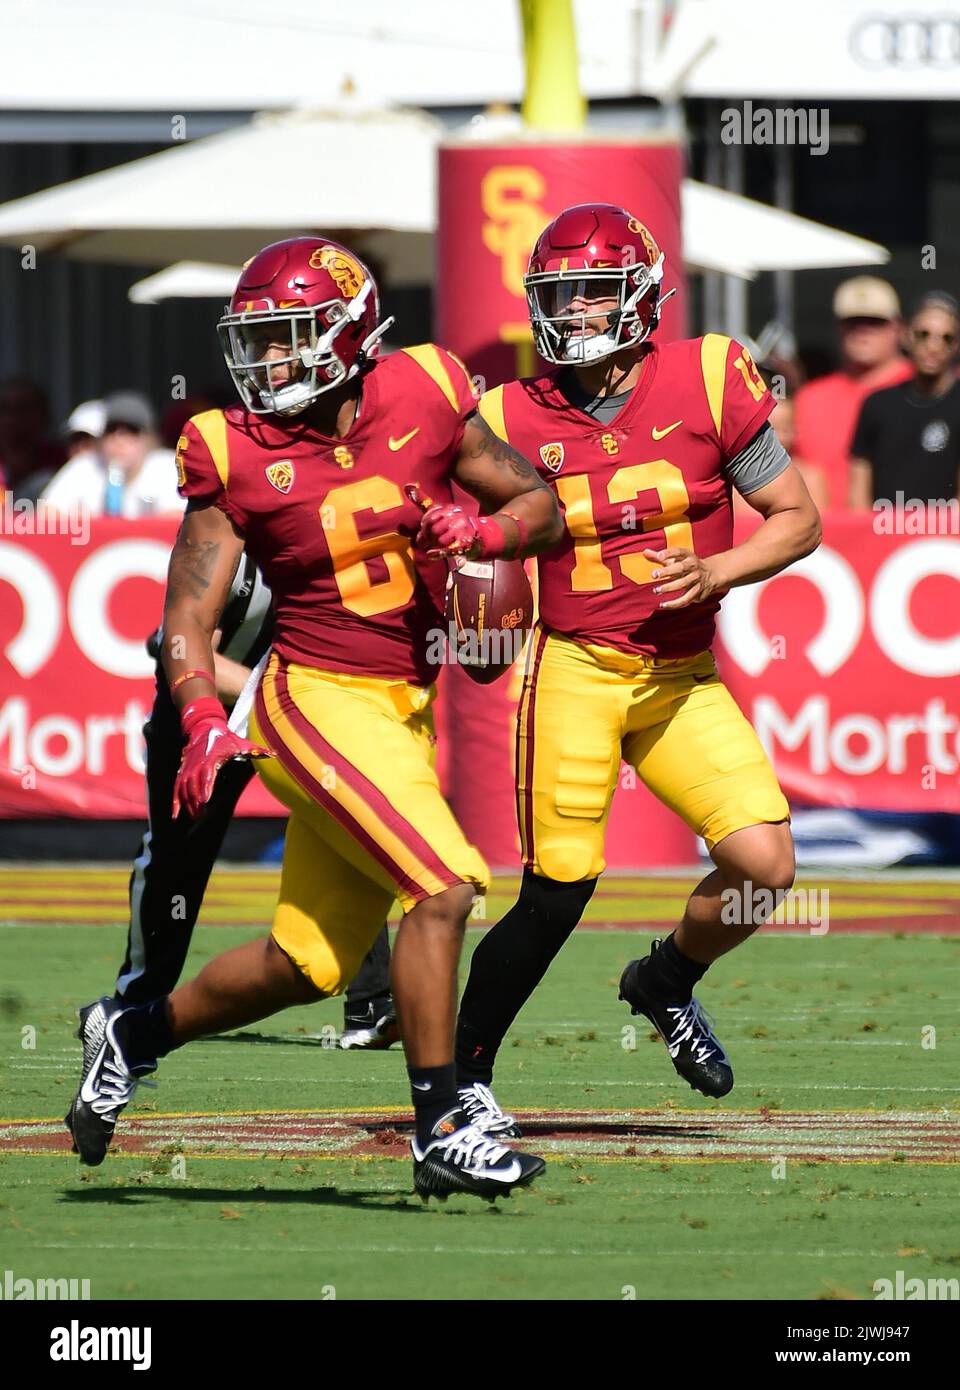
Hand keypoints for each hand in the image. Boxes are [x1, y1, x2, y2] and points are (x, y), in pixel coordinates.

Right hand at [173, 698, 267, 817]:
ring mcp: (188, 768)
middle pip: (193, 784)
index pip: (206, 773)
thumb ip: (256, 750)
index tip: (205, 799)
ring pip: (184, 788)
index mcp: (211, 757)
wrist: (206, 728)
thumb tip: (275, 753)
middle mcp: (197, 763)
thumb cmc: (226, 738)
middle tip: (201, 814)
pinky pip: (176, 788)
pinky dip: (175, 802)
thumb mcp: (241, 743)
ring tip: (194, 816)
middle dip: (195, 800)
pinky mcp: (183, 772)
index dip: (205, 786)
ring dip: (187, 803)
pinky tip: (175, 816)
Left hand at [416, 504, 506, 558]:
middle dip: (427, 538)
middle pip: (433, 529)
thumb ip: (423, 501)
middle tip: (427, 542)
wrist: (480, 536)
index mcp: (449, 509)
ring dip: (435, 545)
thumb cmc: (454, 524)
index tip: (425, 531)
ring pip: (441, 540)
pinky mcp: (466, 544)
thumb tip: (407, 485)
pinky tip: (431, 555)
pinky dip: (438, 553)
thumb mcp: (439, 510)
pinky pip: (449, 549)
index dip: (424, 526)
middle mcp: (457, 517)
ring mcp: (463, 531)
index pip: (430, 517)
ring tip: (436, 546)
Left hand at [644, 546, 721, 608]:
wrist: (711, 574)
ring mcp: (697, 579)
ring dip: (669, 587)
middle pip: (681, 568)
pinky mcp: (698, 591)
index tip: (659, 556)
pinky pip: (686, 599)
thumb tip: (645, 552)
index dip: (669, 553)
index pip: (678, 552)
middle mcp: (694, 566)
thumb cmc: (688, 565)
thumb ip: (660, 557)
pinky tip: (664, 604)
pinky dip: (675, 603)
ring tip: (656, 590)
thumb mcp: (677, 559)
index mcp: (688, 556)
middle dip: (667, 571)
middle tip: (654, 575)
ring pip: (684, 584)